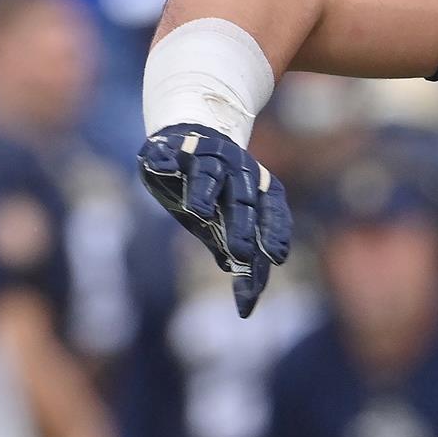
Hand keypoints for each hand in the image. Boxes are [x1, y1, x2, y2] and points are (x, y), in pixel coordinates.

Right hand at [137, 124, 290, 316]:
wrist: (190, 140)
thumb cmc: (211, 191)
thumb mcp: (222, 223)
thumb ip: (233, 252)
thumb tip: (247, 296)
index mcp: (256, 192)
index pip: (270, 215)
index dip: (273, 235)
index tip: (278, 260)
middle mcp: (236, 173)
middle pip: (242, 201)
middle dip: (242, 227)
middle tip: (241, 254)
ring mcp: (205, 157)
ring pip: (210, 174)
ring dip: (205, 191)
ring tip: (199, 210)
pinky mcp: (171, 148)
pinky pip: (167, 153)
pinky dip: (164, 161)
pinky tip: (160, 169)